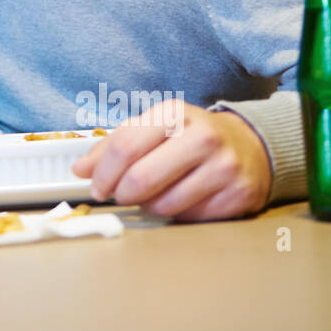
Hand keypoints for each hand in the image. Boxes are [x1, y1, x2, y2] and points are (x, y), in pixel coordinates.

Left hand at [71, 102, 271, 219]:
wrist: (251, 146)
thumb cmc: (190, 136)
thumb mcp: (154, 128)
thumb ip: (114, 146)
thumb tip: (80, 170)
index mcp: (174, 113)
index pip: (124, 147)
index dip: (102, 173)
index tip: (96, 187)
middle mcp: (202, 137)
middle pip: (141, 179)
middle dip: (121, 194)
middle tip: (119, 196)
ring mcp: (223, 167)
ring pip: (163, 204)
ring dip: (148, 206)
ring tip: (152, 195)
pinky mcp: (238, 194)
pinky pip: (189, 216)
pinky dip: (175, 213)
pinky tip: (179, 200)